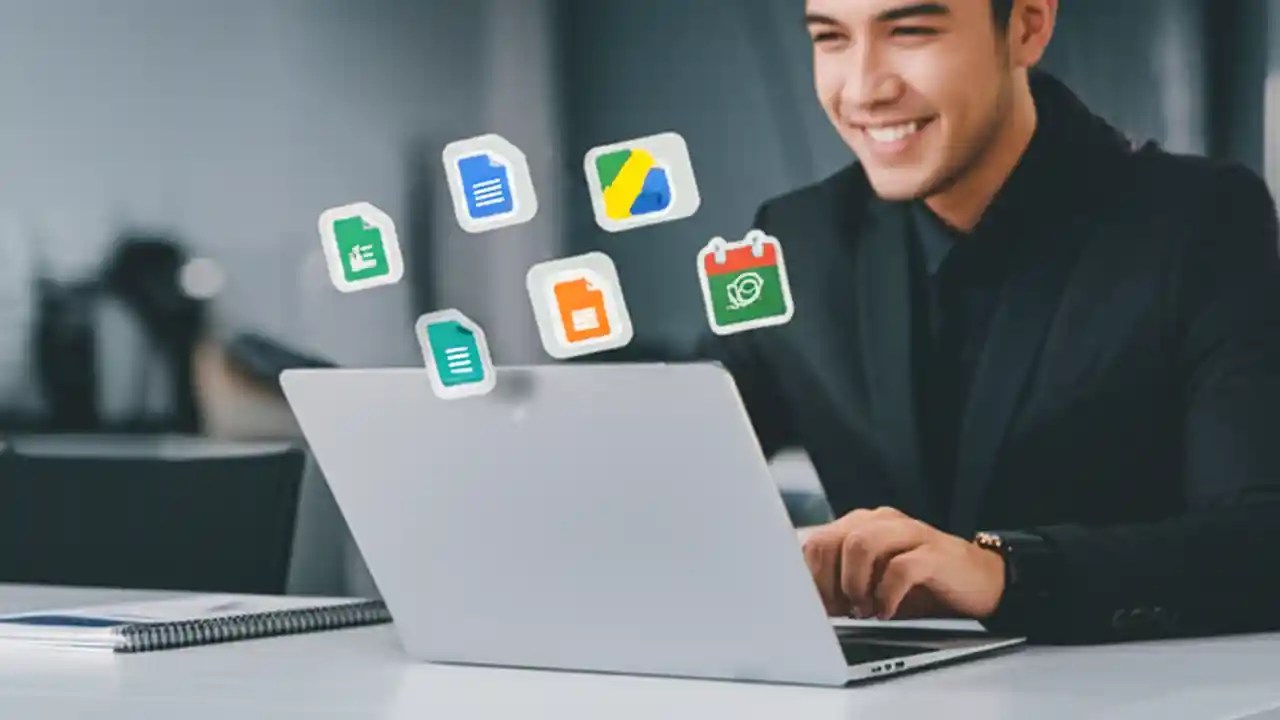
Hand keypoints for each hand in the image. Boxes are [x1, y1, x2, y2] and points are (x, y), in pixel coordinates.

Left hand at [799, 506, 1004, 620]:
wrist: (981, 580)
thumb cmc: (922, 584)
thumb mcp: (874, 583)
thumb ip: (842, 584)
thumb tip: (809, 604)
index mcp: (862, 524)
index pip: (817, 541)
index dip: (810, 577)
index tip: (814, 606)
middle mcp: (882, 522)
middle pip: (834, 539)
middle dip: (829, 580)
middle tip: (840, 609)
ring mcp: (910, 533)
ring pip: (861, 544)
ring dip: (854, 583)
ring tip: (863, 609)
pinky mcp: (934, 552)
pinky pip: (900, 568)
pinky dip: (887, 595)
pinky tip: (887, 611)